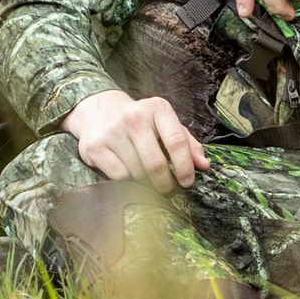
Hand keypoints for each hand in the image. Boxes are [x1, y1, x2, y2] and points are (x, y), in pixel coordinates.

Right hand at [59, 89, 210, 188]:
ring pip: (137, 172)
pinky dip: (126, 180)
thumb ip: (187, 143)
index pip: (177, 142)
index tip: (187, 182)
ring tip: (145, 177)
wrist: (98, 110)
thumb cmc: (139, 122)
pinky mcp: (95, 146)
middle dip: (165, 183)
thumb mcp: (165, 124)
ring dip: (145, 182)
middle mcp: (134, 116)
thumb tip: (204, 166)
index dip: (185, 167)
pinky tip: (127, 171)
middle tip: (167, 189)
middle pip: (156, 162)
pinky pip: (119, 176)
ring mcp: (112, 130)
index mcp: (157, 108)